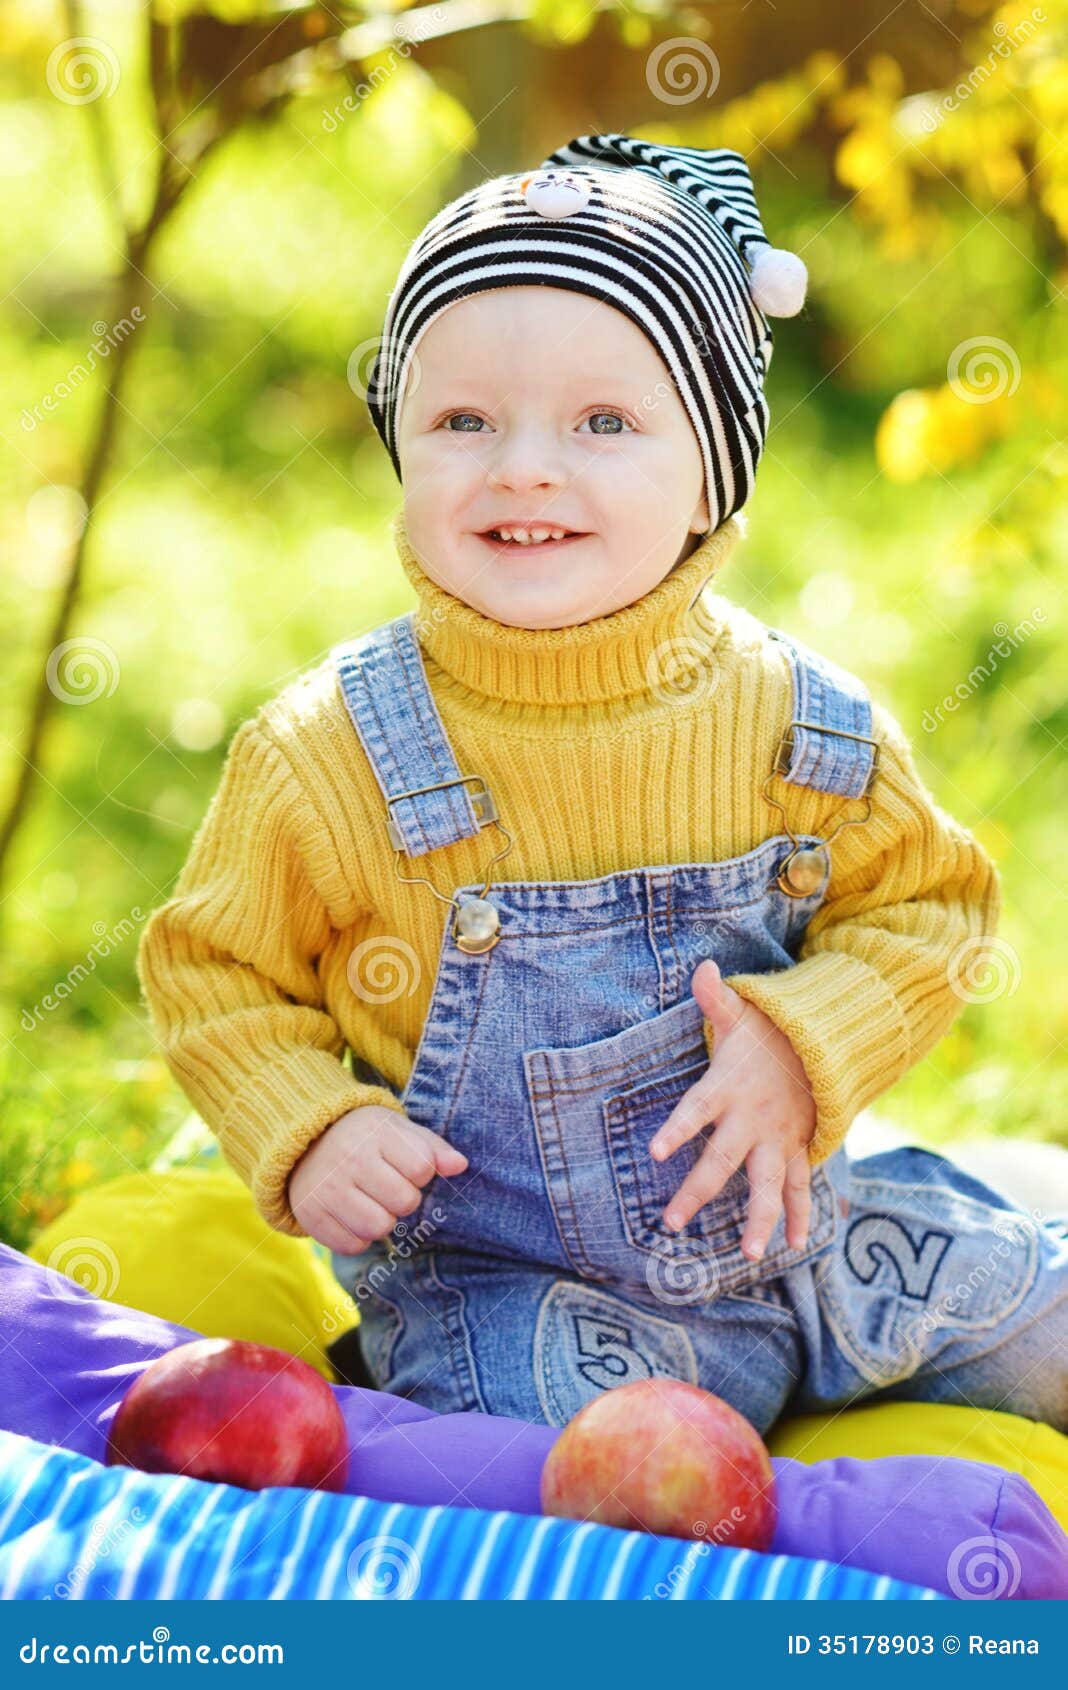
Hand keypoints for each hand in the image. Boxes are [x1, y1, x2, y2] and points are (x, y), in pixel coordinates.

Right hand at [288, 1105, 467, 1252]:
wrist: (305, 1145)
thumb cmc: (365, 1139)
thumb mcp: (398, 1131)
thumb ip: (432, 1148)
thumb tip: (461, 1165)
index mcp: (374, 1132)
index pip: (423, 1168)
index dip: (421, 1173)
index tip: (404, 1166)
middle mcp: (348, 1159)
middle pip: (405, 1202)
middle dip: (404, 1199)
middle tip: (387, 1187)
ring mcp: (327, 1188)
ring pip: (380, 1227)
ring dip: (383, 1221)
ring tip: (371, 1202)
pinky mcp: (310, 1215)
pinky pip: (352, 1245)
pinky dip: (358, 1237)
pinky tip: (352, 1215)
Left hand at [649, 959, 816, 1260]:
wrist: (823, 1045)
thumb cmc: (766, 1034)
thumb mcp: (740, 1014)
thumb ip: (716, 998)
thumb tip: (703, 968)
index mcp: (727, 1089)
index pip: (696, 1111)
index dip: (677, 1130)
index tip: (655, 1153)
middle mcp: (751, 1120)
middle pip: (721, 1161)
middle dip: (697, 1192)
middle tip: (671, 1222)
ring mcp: (776, 1139)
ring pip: (768, 1185)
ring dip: (758, 1219)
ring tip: (748, 1254)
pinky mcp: (795, 1149)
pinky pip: (799, 1187)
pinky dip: (800, 1215)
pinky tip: (796, 1244)